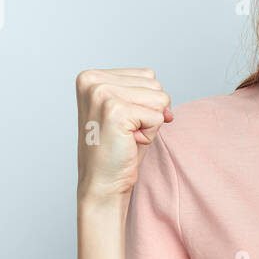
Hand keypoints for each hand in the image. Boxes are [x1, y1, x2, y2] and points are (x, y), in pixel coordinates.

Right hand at [75, 67, 172, 201]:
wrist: (102, 183)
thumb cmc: (116, 149)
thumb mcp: (129, 111)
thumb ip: (146, 93)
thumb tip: (166, 103)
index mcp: (92, 76)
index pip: (147, 75)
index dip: (145, 103)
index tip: (123, 121)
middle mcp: (93, 81)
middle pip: (155, 85)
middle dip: (149, 112)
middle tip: (125, 132)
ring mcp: (102, 94)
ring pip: (159, 98)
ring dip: (150, 123)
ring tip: (127, 136)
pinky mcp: (115, 111)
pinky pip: (158, 116)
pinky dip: (150, 133)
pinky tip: (128, 142)